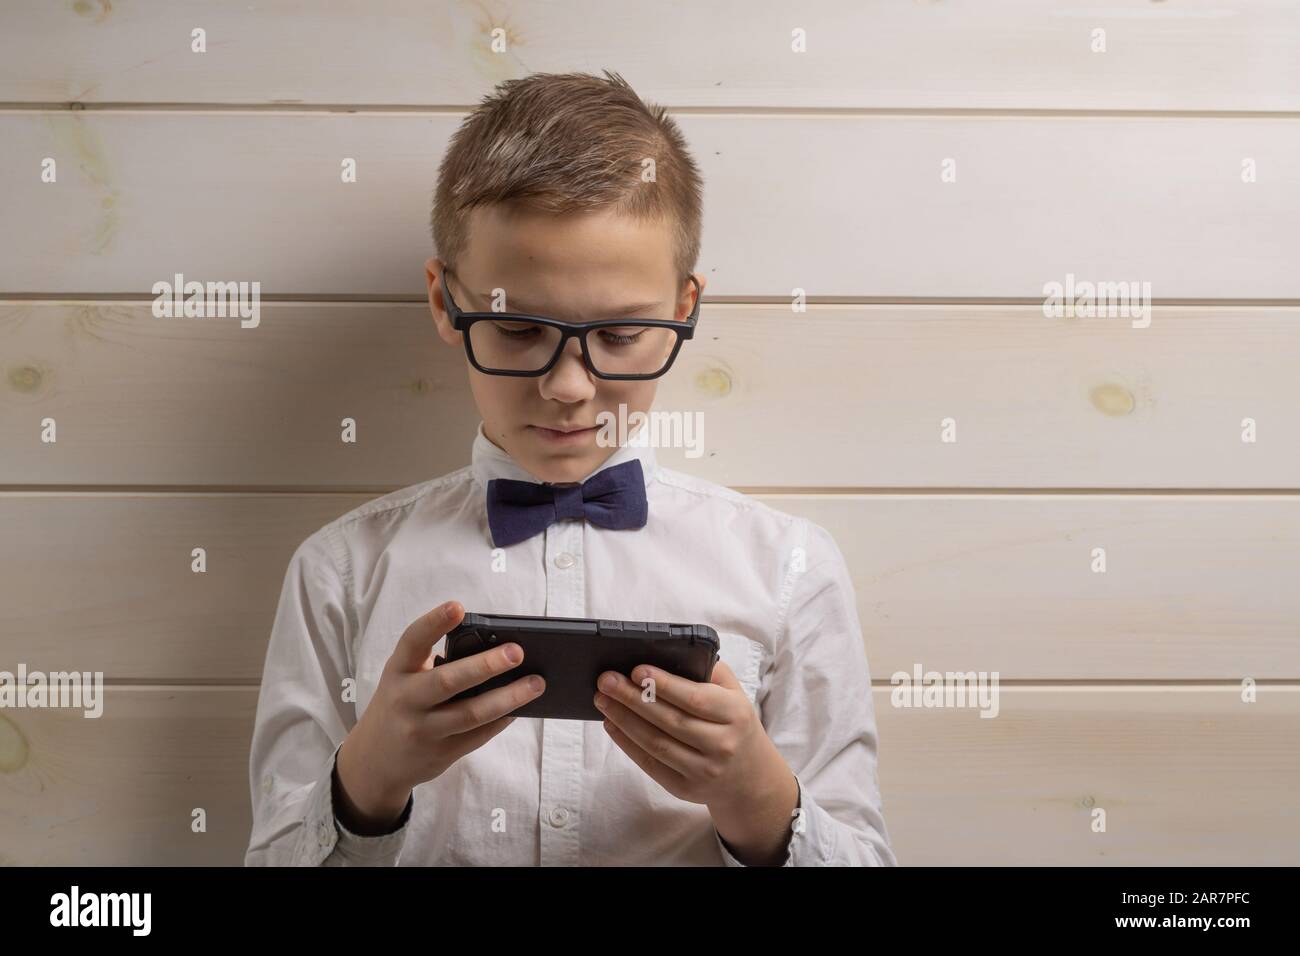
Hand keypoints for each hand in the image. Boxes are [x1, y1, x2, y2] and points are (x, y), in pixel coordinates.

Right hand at [334, 601, 544, 834]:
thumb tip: (492, 647)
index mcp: (398, 671)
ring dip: (508, 698)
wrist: (374, 761)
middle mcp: (407, 699)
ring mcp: (423, 730)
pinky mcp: (440, 752)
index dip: (434, 622)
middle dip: (485, 665)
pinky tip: (521, 708)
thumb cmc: (400, 704)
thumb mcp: (404, 678)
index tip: (458, 606)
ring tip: (536, 683)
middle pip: (448, 681)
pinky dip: (502, 720)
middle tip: (517, 652)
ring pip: (470, 714)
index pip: (413, 641)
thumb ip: (434, 661)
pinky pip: (478, 735)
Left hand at [593, 660, 798, 863]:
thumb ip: (709, 672)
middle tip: (606, 680)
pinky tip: (612, 724)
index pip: (695, 698)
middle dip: (632, 698)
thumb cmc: (734, 725)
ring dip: (624, 720)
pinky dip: (626, 743)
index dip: (664, 684)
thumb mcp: (735, 695)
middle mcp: (722, 745)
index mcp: (735, 715)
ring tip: (603, 699)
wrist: (749, 777)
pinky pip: (650, 764)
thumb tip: (668, 654)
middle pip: (669, 720)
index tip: (636, 670)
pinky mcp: (685, 789)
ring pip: (655, 743)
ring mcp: (703, 771)